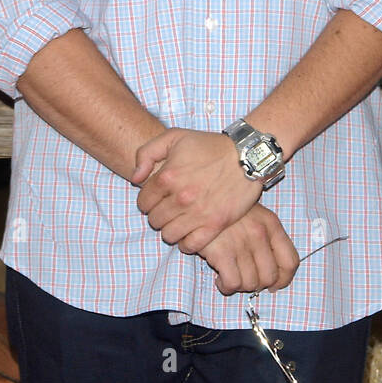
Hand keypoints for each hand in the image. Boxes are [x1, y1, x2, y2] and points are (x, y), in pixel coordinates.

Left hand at [131, 128, 261, 253]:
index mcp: (167, 177)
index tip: (157, 198)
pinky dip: (186, 242)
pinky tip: (190, 232)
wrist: (245, 156)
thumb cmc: (209, 145)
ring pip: (169, 235)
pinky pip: (190, 245)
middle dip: (158, 215)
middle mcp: (180, 198)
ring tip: (178, 220)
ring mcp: (198, 213)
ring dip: (171, 229)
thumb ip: (146, 153)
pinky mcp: (215, 225)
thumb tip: (136, 179)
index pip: (143, 202)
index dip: (147, 201)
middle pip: (154, 221)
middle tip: (169, 209)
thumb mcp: (174, 137)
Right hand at [198, 205, 300, 295]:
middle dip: (257, 284)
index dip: (284, 279)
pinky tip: (220, 278)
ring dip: (240, 286)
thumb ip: (269, 239)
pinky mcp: (222, 252)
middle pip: (270, 277)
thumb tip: (275, 275)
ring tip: (231, 276)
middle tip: (245, 278)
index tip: (274, 285)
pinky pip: (232, 283)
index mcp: (271, 224)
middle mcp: (259, 234)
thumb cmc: (228, 211)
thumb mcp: (255, 215)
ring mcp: (241, 243)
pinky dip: (226, 287)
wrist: (201, 198)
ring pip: (250, 283)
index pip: (291, 262)